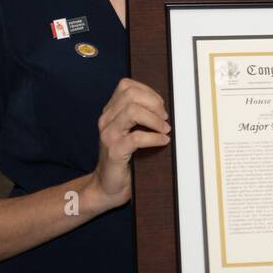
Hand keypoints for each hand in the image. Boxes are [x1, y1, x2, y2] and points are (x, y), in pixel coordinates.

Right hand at [87, 77, 169, 211]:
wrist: (107, 187)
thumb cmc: (124, 159)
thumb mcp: (130, 132)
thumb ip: (140, 117)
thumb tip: (166, 107)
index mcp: (110, 112)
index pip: (126, 86)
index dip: (149, 92)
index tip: (161, 107)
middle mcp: (106, 120)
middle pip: (130, 95)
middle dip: (154, 103)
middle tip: (165, 119)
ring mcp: (108, 135)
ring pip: (132, 112)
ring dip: (155, 120)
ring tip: (165, 130)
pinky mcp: (114, 151)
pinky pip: (137, 137)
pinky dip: (154, 138)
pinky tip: (163, 142)